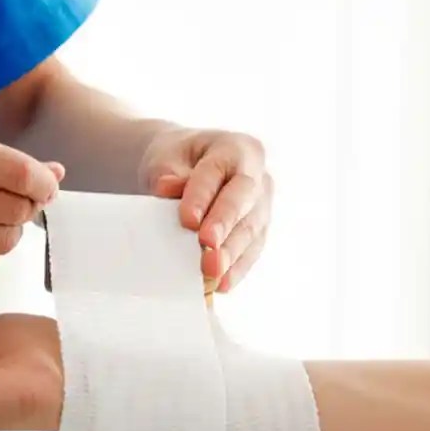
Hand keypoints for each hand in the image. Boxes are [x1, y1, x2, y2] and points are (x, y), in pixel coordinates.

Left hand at [139, 128, 272, 291]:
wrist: (187, 170)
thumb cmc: (178, 162)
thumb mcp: (166, 159)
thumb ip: (168, 173)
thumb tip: (166, 188)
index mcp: (237, 147)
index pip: (219, 171)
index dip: (203, 195)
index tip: (187, 219)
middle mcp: (258, 175)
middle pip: (243, 200)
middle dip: (224, 226)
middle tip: (207, 247)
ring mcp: (263, 204)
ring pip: (251, 229)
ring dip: (231, 253)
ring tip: (212, 272)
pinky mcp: (260, 231)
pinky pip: (252, 250)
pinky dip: (237, 268)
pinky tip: (223, 283)